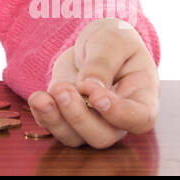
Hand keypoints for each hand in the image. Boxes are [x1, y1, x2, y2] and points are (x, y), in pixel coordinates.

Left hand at [27, 17, 158, 147]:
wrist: (94, 43)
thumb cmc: (114, 41)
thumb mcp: (114, 41)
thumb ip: (104, 62)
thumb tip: (90, 86)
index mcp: (142, 98)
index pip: (138, 119)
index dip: (118, 113)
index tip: (96, 95)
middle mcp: (118, 118)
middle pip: (103, 136)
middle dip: (79, 117)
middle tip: (63, 90)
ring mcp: (93, 121)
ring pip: (75, 138)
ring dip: (56, 120)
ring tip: (43, 97)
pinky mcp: (68, 117)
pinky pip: (55, 127)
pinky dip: (43, 115)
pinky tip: (37, 98)